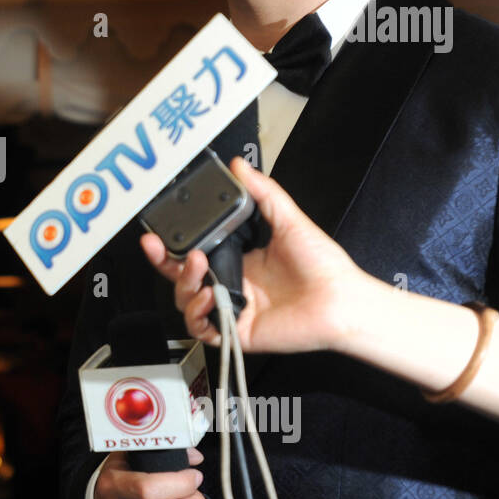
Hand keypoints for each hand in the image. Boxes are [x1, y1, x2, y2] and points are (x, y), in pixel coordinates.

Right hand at [141, 158, 371, 353]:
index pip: (195, 253)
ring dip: (184, 283)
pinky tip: (209, 297)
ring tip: (198, 267)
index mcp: (239, 260)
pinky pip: (204, 329)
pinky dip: (199, 314)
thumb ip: (263, 193)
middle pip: (182, 277)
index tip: (159, 233)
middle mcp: (232, 285)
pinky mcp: (238, 331)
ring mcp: (233, 309)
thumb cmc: (323, 266)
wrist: (342, 300)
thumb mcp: (289, 220)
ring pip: (187, 301)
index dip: (173, 246)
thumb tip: (240, 166)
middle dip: (164, 263)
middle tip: (157, 246)